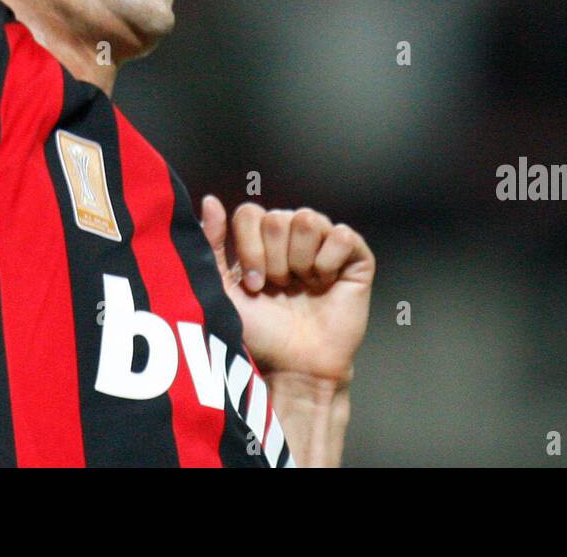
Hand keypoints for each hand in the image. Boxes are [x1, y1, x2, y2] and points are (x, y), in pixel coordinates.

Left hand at [201, 196, 374, 382]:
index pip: (250, 213)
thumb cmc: (261, 333)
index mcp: (263, 239)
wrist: (297, 366)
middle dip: (274, 262)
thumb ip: (213, 245)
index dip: (249, 249)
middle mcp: (294, 235)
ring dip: (301, 262)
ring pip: (307, 220)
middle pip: (277, 218)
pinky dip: (329, 263)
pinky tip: (327, 284)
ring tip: (304, 286)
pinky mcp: (356, 256)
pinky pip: (342, 235)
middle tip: (281, 289)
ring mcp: (325, 242)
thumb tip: (210, 200)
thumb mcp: (224, 289)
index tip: (253, 286)